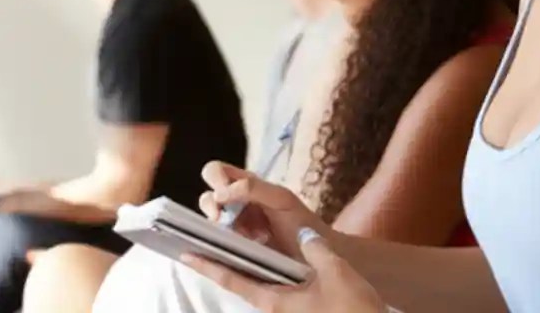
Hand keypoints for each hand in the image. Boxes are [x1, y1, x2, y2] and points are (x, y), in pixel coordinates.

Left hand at [184, 227, 385, 312]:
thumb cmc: (354, 311)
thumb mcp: (336, 273)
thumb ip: (316, 249)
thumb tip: (305, 234)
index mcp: (274, 301)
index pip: (232, 280)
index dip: (207, 266)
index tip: (185, 255)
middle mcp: (274, 309)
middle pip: (240, 284)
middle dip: (220, 264)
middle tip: (200, 243)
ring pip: (257, 287)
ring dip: (243, 269)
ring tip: (229, 246)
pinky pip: (274, 291)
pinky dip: (264, 275)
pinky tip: (267, 262)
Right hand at [196, 162, 322, 256]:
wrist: (318, 256)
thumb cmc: (302, 224)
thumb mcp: (281, 199)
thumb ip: (253, 188)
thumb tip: (219, 193)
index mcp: (246, 185)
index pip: (217, 171)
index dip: (215, 179)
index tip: (222, 197)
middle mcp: (236, 204)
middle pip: (207, 196)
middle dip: (211, 206)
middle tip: (223, 220)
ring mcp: (234, 228)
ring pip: (208, 220)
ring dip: (217, 227)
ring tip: (239, 238)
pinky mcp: (234, 249)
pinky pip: (216, 243)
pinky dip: (217, 243)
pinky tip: (235, 249)